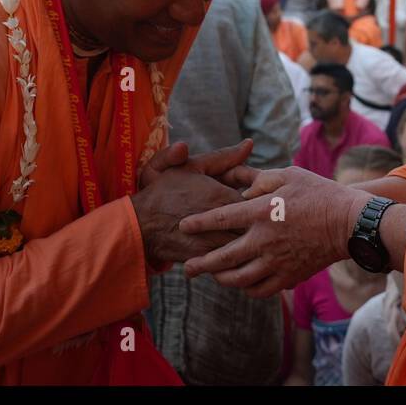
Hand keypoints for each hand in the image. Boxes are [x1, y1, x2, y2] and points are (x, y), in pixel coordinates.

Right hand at [133, 140, 257, 266]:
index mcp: (222, 195)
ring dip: (251, 240)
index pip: (259, 200)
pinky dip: (237, 256)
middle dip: (262, 223)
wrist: (140, 224)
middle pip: (256, 225)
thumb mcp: (192, 166)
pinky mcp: (206, 258)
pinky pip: (230, 261)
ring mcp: (213, 242)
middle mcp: (221, 220)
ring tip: (254, 235)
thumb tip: (250, 143)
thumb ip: (223, 157)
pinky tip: (238, 250)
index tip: (262, 200)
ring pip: (246, 245)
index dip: (263, 200)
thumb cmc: (165, 191)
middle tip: (264, 219)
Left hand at [179, 166, 370, 297]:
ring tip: (212, 276)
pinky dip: (247, 289)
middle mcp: (265, 240)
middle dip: (201, 264)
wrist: (350, 223)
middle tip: (186, 268)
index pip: (221, 219)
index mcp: (262, 211)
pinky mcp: (290, 276)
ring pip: (239, 279)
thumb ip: (258, 178)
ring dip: (221, 279)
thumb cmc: (319, 193)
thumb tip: (236, 181)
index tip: (183, 226)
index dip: (198, 223)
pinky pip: (261, 289)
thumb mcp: (288, 175)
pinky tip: (243, 284)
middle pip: (223, 258)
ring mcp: (277, 261)